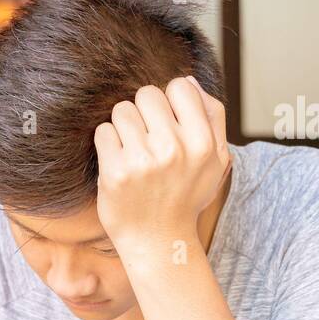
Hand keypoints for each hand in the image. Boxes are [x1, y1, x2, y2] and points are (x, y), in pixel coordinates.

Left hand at [93, 76, 229, 251]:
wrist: (158, 239)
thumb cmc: (186, 195)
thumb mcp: (215, 159)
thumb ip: (211, 116)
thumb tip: (188, 80)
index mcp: (202, 142)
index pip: (179, 86)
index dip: (169, 101)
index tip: (167, 123)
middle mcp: (174, 149)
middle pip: (147, 94)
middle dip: (144, 112)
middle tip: (147, 138)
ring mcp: (143, 160)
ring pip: (122, 110)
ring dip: (124, 127)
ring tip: (133, 151)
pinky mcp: (115, 172)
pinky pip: (103, 131)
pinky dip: (107, 143)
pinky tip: (118, 162)